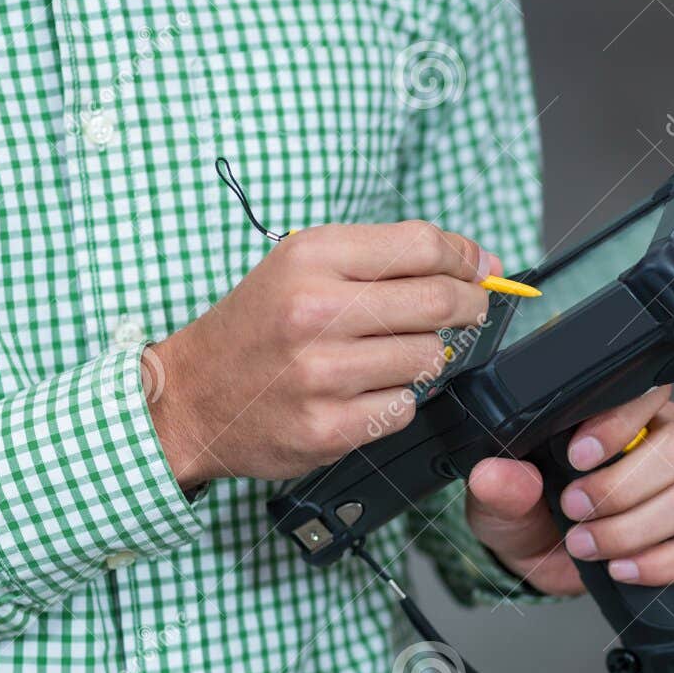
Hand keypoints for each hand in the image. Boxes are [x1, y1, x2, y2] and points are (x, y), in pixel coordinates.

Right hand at [147, 221, 497, 489]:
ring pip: (429, 359)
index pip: (422, 245)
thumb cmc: (258, 328)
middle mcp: (315, 311)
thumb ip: (387, 259)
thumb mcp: (305, 268)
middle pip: (438, 301)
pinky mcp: (329, 427)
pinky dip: (396, 401)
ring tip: (386, 357)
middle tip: (468, 311)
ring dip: (423, 359)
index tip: (480, 270)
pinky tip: (362, 394)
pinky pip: (405, 407)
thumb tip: (481, 262)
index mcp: (312, 258)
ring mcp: (322, 373)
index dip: (466, 258)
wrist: (191, 397)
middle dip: (469, 306)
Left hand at [464, 386, 673, 595]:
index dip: (619, 423)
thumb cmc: (529, 510)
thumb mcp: (501, 497)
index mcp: (626, 414)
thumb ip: (499, 483)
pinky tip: (621, 567)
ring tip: (584, 543)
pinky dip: (659, 563)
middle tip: (573, 507)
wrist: (539, 558)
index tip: (577, 456)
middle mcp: (664, 445)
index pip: (650, 394)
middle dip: (620, 487)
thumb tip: (495, 474)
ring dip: (630, 530)